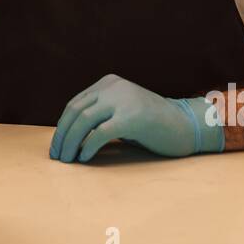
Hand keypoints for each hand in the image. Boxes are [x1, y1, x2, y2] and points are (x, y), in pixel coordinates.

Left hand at [49, 75, 223, 162]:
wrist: (186, 125)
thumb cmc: (152, 124)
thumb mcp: (123, 110)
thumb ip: (101, 114)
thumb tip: (70, 135)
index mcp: (109, 83)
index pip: (75, 103)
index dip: (62, 126)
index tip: (57, 144)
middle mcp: (114, 87)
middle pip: (76, 111)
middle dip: (62, 135)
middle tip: (57, 156)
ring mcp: (124, 100)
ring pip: (84, 121)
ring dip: (70, 142)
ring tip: (67, 160)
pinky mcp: (132, 118)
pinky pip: (100, 133)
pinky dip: (88, 146)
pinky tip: (84, 157)